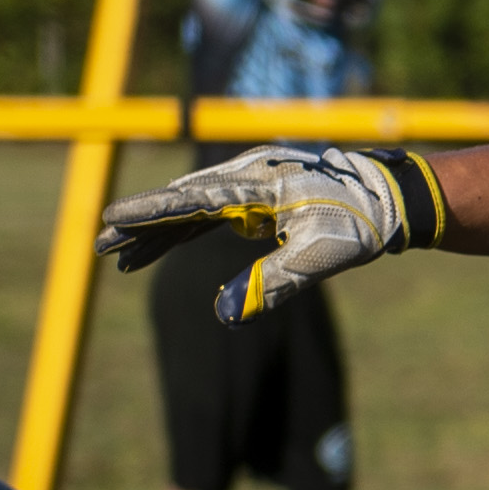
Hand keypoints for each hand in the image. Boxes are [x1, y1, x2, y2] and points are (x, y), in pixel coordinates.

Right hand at [97, 145, 446, 322]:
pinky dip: (182, 230)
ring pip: (191, 208)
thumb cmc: (358, 225)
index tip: (113, 218)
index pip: (194, 199)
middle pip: (183, 201)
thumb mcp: (319, 257)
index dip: (152, 211)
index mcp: (260, 182)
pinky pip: (208, 212)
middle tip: (99, 246)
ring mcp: (251, 182)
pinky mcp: (255, 195)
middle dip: (141, 224)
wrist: (389, 199)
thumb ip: (273, 282)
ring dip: (157, 232)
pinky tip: (154, 250)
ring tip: (116, 257)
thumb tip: (227, 315)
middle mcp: (249, 174)